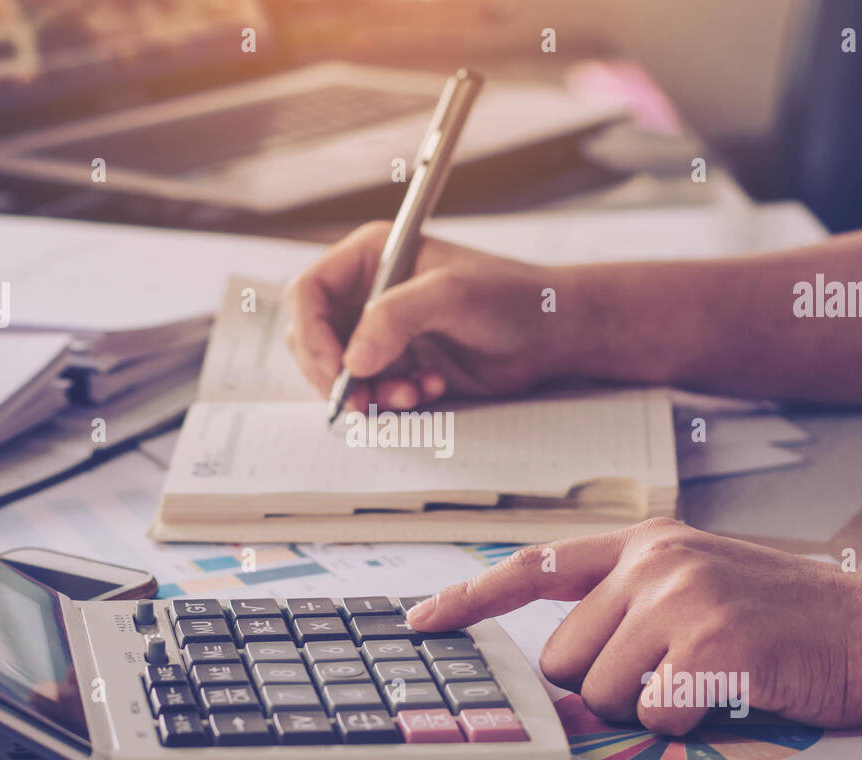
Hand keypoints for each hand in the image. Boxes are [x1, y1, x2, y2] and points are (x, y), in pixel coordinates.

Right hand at [283, 222, 592, 410]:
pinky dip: (392, 399)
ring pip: (340, 371)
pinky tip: (431, 390)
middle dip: (334, 374)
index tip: (335, 371)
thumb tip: (352, 361)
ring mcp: (383, 330)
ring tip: (409, 396)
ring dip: (368, 392)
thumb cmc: (510, 299)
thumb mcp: (451, 296)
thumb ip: (396, 319)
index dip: (311, 334)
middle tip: (360, 402)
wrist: (552, 335)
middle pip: (313, 338)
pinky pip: (371, 390)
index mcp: (372, 256)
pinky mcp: (400, 363)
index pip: (309, 293)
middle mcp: (369, 291)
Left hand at [407, 518, 861, 733]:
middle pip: (564, 656)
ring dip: (646, 702)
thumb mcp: (696, 583)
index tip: (423, 622)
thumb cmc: (781, 616)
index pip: (534, 565)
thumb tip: (560, 673)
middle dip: (603, 680)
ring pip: (602, 691)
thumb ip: (624, 609)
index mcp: (645, 542)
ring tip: (705, 674)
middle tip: (671, 668)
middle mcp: (653, 561)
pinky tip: (727, 689)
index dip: (471, 599)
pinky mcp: (704, 647)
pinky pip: (652, 714)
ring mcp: (678, 600)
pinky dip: (685, 720)